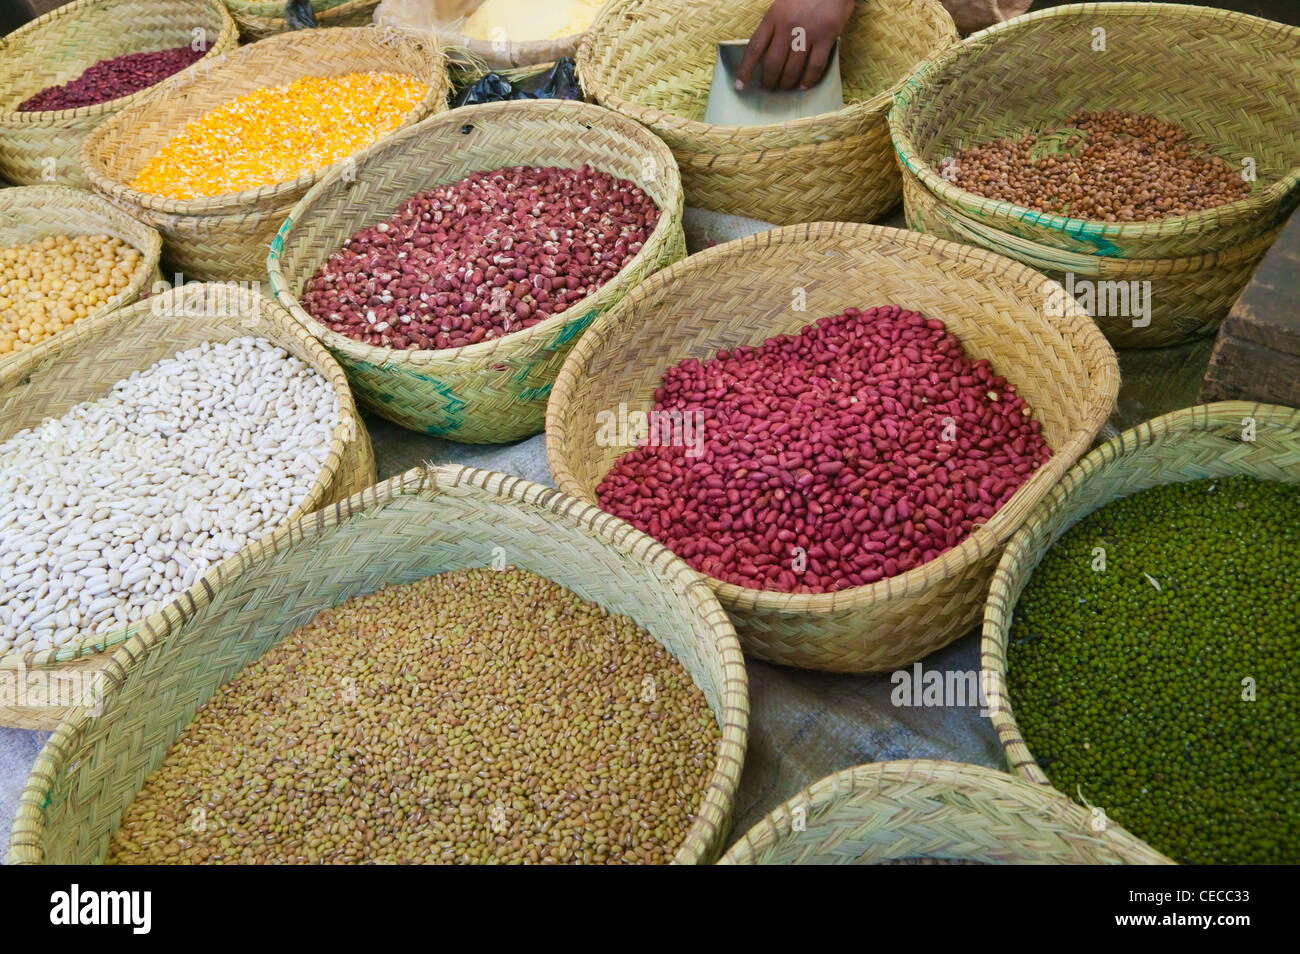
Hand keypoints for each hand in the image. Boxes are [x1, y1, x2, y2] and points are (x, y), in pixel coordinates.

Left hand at [736, 0, 854, 91]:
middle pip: (772, 63)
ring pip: (792, 68)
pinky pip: (815, 66)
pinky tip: (804, 85)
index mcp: (773, 17)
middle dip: (769, 81)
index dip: (745, 70)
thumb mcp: (782, 3)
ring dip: (787, 83)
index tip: (740, 86)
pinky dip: (809, 79)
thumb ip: (774, 23)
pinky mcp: (827, 36)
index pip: (754, 48)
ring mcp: (807, 33)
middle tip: (769, 88)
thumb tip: (766, 50)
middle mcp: (787, 27)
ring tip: (785, 88)